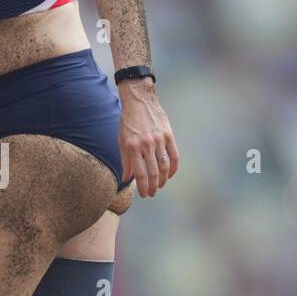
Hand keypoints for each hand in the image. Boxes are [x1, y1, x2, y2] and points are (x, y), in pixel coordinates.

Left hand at [118, 79, 178, 196]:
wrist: (139, 101)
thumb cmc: (128, 122)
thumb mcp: (122, 141)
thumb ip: (125, 161)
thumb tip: (126, 179)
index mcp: (132, 147)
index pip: (140, 174)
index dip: (143, 187)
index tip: (144, 194)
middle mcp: (146, 144)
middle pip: (153, 173)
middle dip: (153, 187)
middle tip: (152, 193)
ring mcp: (159, 140)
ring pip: (164, 166)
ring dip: (163, 180)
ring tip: (159, 186)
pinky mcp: (168, 135)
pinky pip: (174, 156)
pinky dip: (173, 168)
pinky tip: (170, 175)